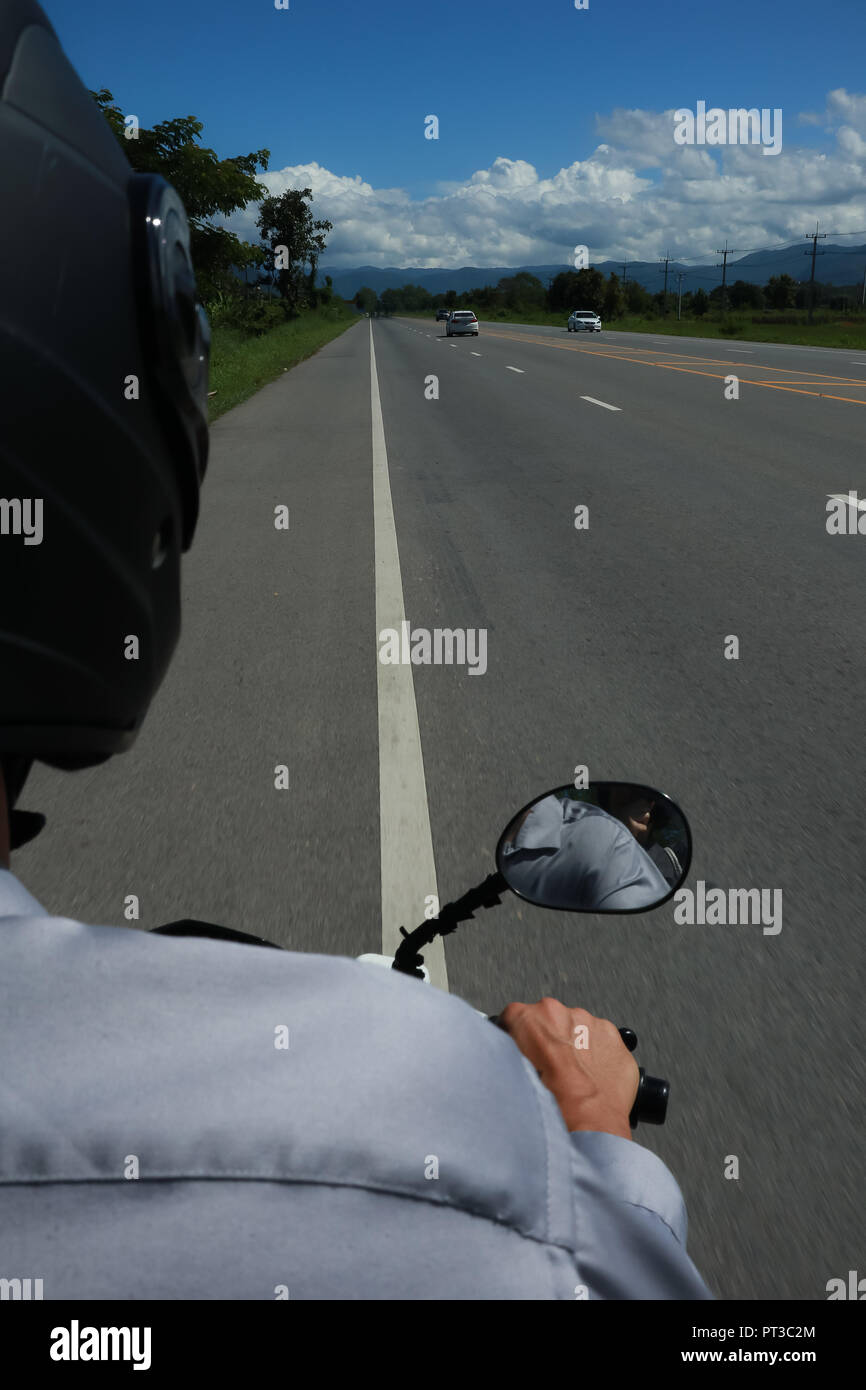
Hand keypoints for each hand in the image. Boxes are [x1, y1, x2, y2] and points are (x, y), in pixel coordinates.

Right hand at [496, 998, 638, 1140]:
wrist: (589, 1120)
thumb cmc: (553, 1103)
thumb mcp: (513, 1076)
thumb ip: (511, 1053)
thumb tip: (514, 1055)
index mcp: (529, 1018)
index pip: (515, 1017)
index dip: (518, 1035)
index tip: (522, 1047)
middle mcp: (559, 1014)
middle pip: (549, 1019)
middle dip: (549, 1039)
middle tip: (549, 1067)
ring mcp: (589, 1022)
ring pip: (577, 1028)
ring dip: (574, 1045)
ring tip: (573, 1075)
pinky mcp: (612, 1035)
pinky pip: (601, 1039)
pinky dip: (597, 1053)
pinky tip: (591, 1075)